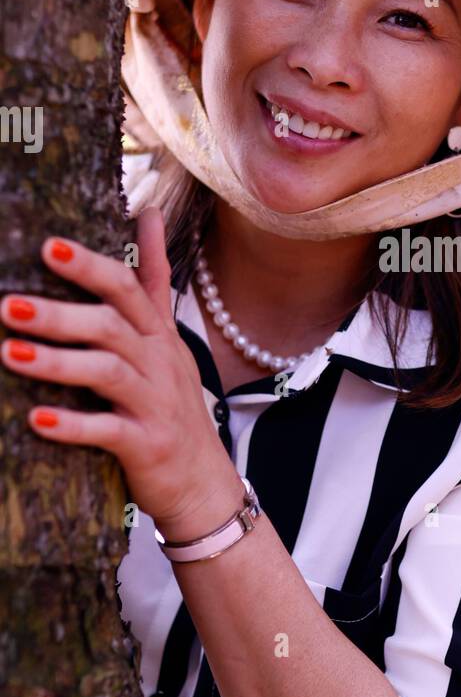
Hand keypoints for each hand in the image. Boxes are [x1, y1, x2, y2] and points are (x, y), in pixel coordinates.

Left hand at [0, 207, 241, 535]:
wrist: (203, 483)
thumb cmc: (171, 406)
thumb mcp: (167, 340)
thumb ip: (152, 282)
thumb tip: (149, 213)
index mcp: (158, 335)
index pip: (129, 288)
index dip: (91, 266)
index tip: (49, 246)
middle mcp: (160, 363)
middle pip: (113, 325)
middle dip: (60, 313)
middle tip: (8, 304)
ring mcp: (156, 404)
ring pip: (107, 373)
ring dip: (57, 362)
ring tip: (7, 353)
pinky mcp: (148, 446)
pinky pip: (110, 431)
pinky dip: (73, 425)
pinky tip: (38, 419)